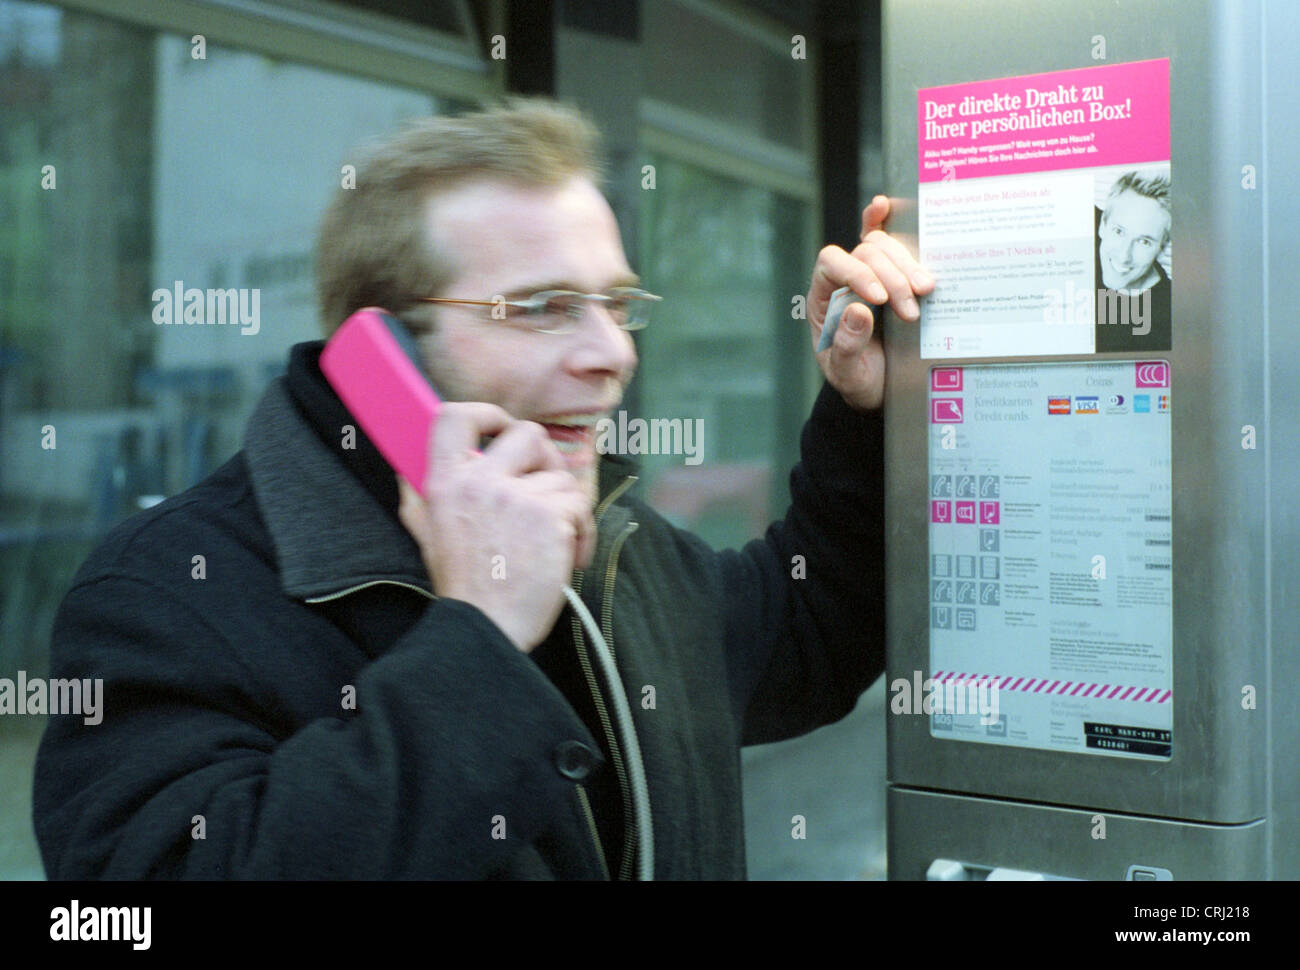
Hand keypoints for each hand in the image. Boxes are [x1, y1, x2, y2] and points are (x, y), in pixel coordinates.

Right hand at [396, 403, 595, 652]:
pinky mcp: (549, 517)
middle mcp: (478, 482)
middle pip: (529, 434)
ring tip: (555, 546)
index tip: (502, 428)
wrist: (486, 630)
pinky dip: (583, 533)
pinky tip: (569, 559)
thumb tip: (405, 467)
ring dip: (569, 511)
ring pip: (562, 479)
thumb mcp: (427, 535)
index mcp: (444, 482)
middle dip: (548, 462)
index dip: (488, 414)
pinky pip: (580, 507)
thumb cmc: (464, 588)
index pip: (455, 416)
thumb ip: (420, 497)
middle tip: (549, 494)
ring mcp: (515, 497)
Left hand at [806, 195, 934, 410]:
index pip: (831, 264)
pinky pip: (882, 237)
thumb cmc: (857, 380)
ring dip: (906, 266)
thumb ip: (847, 347)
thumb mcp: (848, 374)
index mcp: (821, 299)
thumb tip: (857, 311)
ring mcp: (867, 274)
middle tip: (911, 312)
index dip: (856, 274)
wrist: (878, 390)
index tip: (880, 299)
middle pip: (863, 254)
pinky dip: (883, 220)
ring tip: (925, 291)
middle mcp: (842, 280)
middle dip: (891, 279)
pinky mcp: (890, 274)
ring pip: (883, 247)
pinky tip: (885, 206)